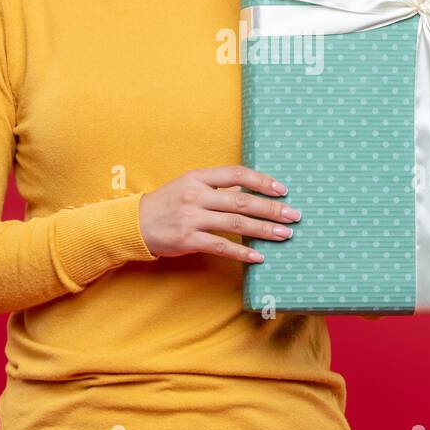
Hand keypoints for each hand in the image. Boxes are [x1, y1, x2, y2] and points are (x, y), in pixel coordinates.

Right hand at [138, 166, 300, 262]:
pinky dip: (242, 252)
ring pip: (235, 224)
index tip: (282, 190)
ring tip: (285, 235)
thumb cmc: (167, 203)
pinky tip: (258, 256)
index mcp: (198, 177)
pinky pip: (221, 246)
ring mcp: (191, 217)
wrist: (134, 223)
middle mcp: (196, 195)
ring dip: (263, 230)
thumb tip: (249, 188)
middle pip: (242, 201)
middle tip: (294, 215)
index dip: (262, 181)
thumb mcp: (190, 186)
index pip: (237, 174)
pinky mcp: (187, 239)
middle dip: (271, 209)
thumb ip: (218, 188)